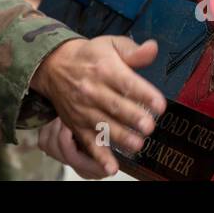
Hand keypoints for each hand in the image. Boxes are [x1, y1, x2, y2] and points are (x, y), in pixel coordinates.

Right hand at [29, 37, 165, 175]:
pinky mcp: (77, 125)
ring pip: (103, 126)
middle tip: (149, 127)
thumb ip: (133, 50)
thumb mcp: (110, 45)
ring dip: (120, 137)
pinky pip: (88, 143)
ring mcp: (84, 110)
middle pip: (115, 106)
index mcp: (105, 68)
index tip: (159, 105)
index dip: (144, 94)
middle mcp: (93, 90)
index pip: (126, 83)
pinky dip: (99, 157)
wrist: (54, 65)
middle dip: (133, 118)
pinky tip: (111, 167)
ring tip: (137, 144)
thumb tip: (153, 49)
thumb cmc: (89, 56)